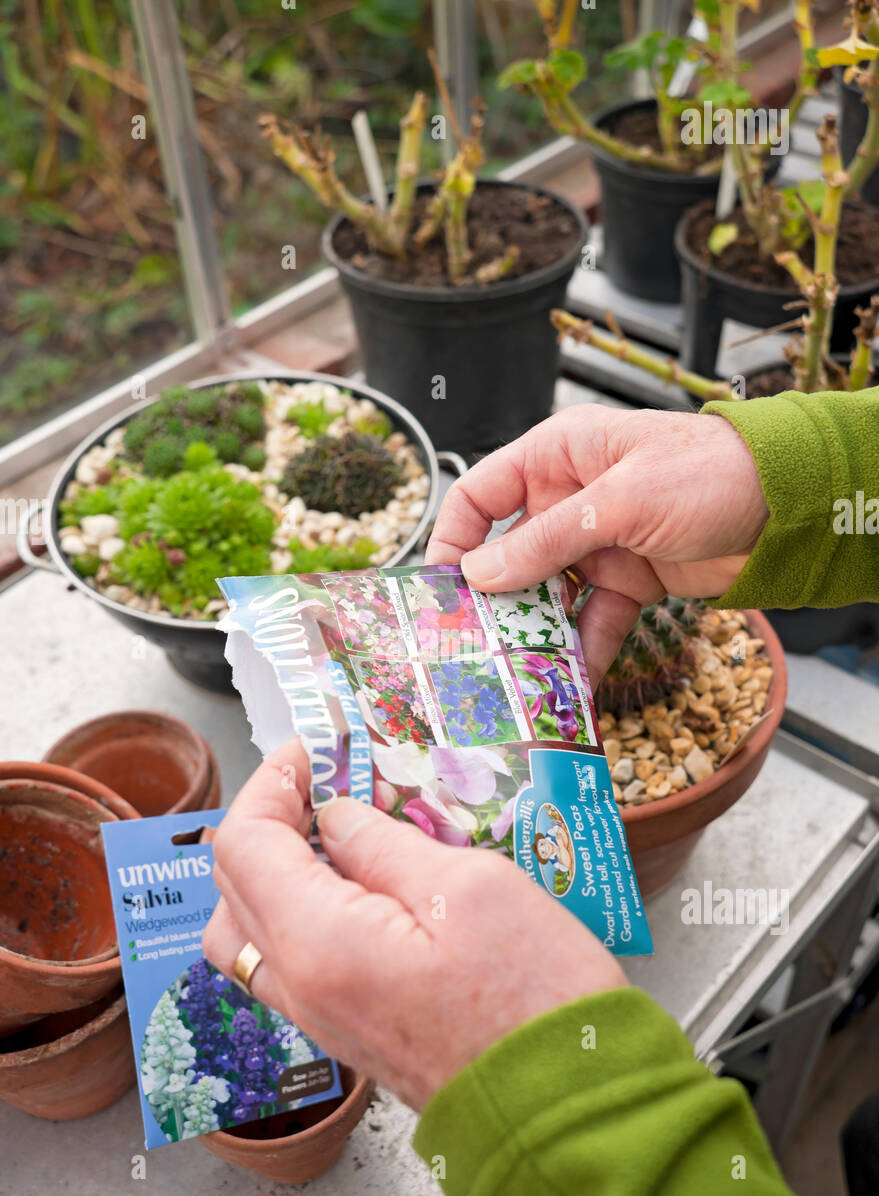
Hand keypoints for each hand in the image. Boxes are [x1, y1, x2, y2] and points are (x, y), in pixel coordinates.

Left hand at [203, 740, 626, 1111]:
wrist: (567, 1110)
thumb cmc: (534, 999)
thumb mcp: (470, 888)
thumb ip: (386, 845)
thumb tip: (338, 817)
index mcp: (319, 942)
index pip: (245, 844)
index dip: (271, 783)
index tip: (314, 750)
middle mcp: (301, 985)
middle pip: (233, 886)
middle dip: (270, 819)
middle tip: (326, 781)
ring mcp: (320, 1016)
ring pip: (251, 929)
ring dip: (278, 867)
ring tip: (340, 831)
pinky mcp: (348, 1031)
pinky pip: (290, 960)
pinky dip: (302, 909)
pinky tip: (362, 883)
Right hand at [426, 404, 767, 683]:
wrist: (788, 507)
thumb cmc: (709, 474)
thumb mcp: (619, 502)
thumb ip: (547, 539)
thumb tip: (479, 574)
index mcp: (558, 456)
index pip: (481, 492)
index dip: (454, 536)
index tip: (437, 586)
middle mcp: (570, 499)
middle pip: (509, 553)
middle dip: (492, 600)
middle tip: (468, 644)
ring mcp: (599, 543)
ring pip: (548, 595)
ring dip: (534, 634)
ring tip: (514, 674)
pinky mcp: (630, 581)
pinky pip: (593, 622)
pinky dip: (583, 652)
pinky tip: (572, 684)